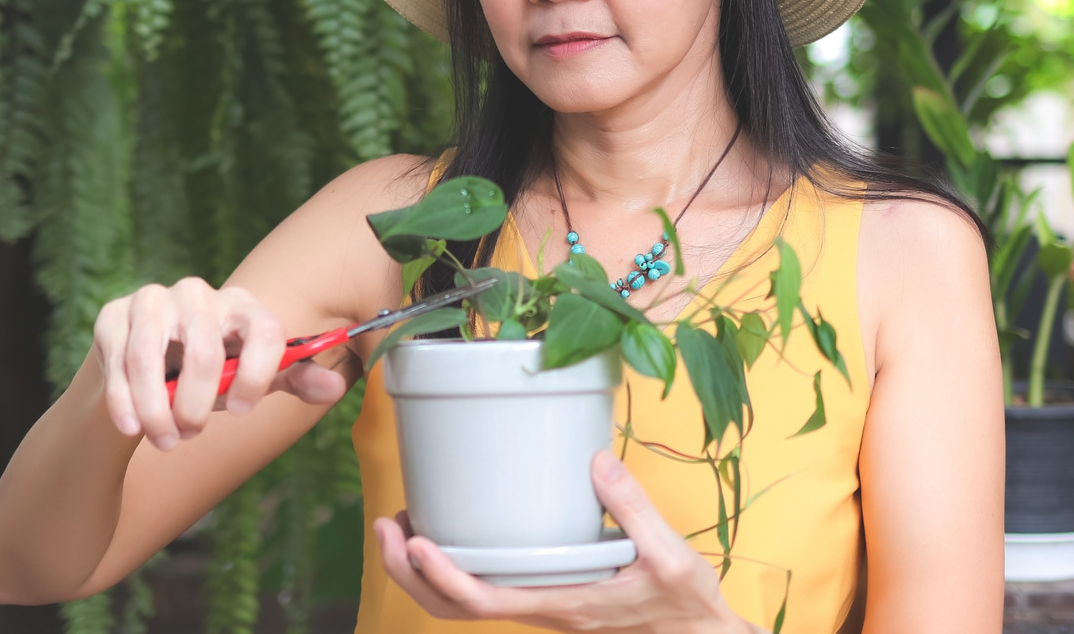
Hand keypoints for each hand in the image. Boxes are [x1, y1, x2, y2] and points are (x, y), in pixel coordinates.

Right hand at [92, 278, 348, 451]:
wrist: (146, 371)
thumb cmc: (210, 376)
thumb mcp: (252, 378)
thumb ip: (294, 380)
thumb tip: (336, 387)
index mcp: (242, 306)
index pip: (264, 330)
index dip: (257, 374)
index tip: (241, 411)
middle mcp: (198, 293)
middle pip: (204, 350)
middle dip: (197, 404)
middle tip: (191, 435)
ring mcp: (152, 300)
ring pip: (150, 357)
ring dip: (157, 409)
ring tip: (165, 439)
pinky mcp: (113, 315)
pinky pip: (117, 362)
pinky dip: (124, 402)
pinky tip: (131, 428)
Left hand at [375, 451, 764, 633]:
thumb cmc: (688, 607)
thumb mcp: (673, 557)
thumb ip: (634, 509)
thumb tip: (596, 461)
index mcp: (564, 604)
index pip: (484, 602)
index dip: (441, 576)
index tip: (416, 541)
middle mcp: (544, 613)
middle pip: (455, 610)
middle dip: (410, 574)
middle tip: (385, 527)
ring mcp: (544, 610)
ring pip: (465, 606)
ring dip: (424, 573)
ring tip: (403, 526)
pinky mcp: (550, 600)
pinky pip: (488, 592)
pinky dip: (455, 570)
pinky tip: (454, 533)